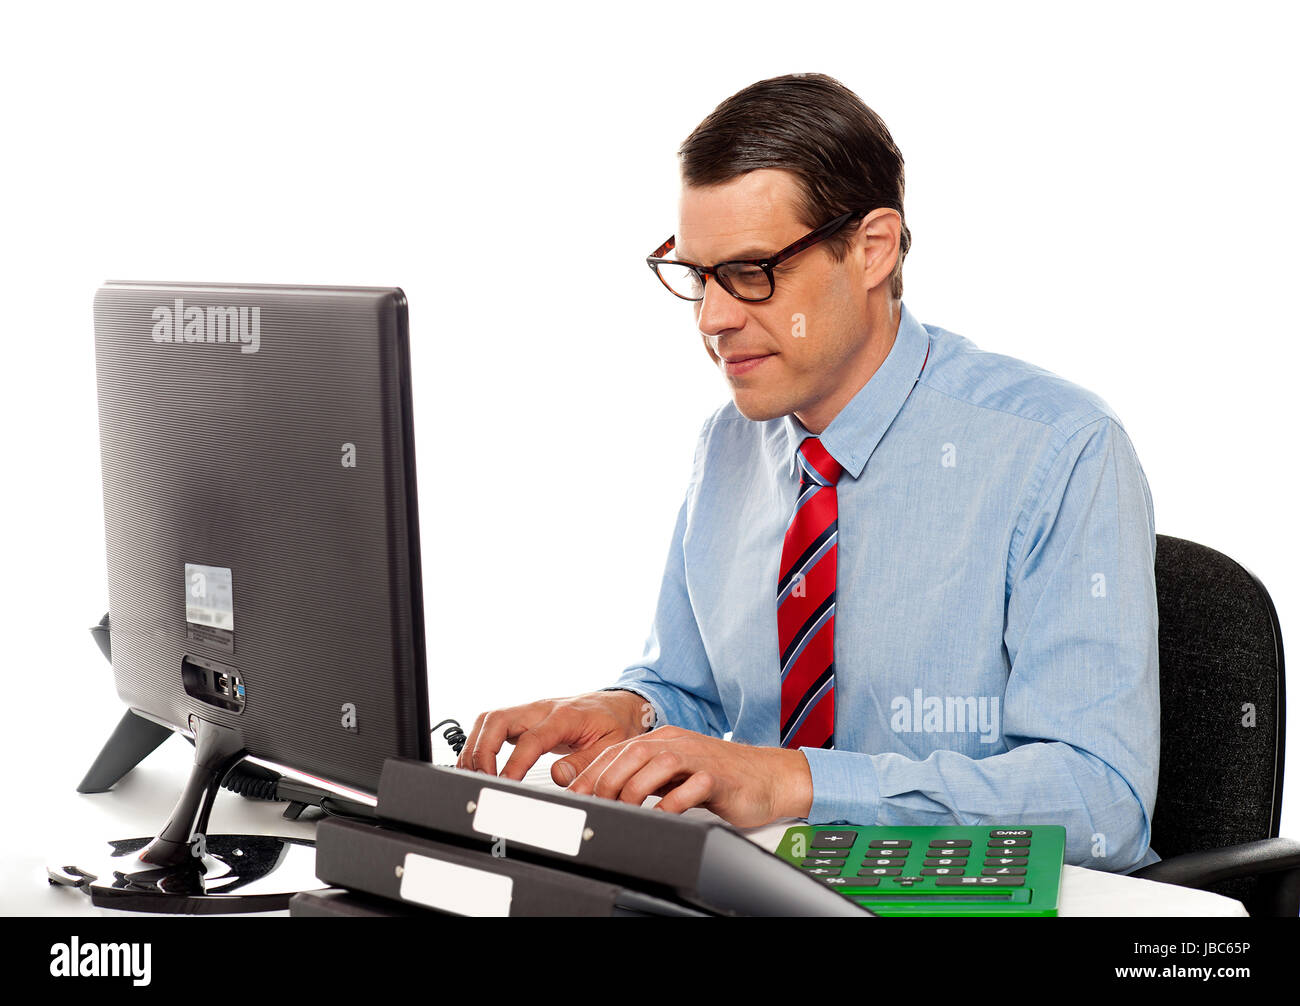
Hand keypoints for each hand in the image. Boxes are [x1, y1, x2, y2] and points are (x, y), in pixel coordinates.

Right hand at [456, 690, 655, 784]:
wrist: (620, 704)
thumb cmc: (616, 723)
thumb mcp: (611, 746)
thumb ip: (585, 763)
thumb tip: (558, 776)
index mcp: (565, 716)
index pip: (531, 739)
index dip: (515, 763)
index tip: (505, 784)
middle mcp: (543, 709)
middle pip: (498, 720)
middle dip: (482, 750)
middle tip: (483, 778)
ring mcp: (531, 711)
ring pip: (490, 719)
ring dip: (476, 746)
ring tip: (475, 774)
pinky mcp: (525, 717)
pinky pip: (494, 724)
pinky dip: (481, 742)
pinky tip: (478, 763)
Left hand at [565, 725, 813, 828]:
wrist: (771, 777)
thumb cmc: (722, 777)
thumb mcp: (677, 774)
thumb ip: (648, 778)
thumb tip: (608, 795)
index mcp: (664, 740)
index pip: (619, 750)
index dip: (593, 771)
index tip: (575, 794)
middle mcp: (679, 743)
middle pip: (633, 753)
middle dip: (608, 780)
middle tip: (598, 805)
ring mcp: (699, 758)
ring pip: (658, 763)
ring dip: (635, 789)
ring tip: (625, 810)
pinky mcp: (719, 777)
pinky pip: (692, 786)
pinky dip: (672, 801)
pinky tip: (662, 814)